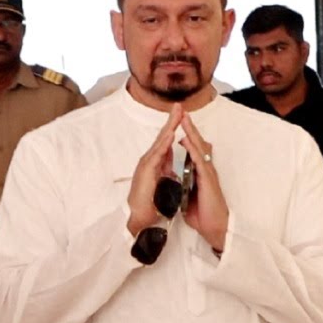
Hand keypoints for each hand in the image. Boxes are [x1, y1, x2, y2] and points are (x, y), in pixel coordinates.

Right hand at [126, 103, 181, 235]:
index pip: (166, 140)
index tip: (182, 114)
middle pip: (162, 136)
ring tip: (176, 114)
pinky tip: (170, 135)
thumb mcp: (164, 181)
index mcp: (156, 161)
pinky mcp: (145, 171)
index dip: (174, 126)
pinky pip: (156, 154)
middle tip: (179, 105)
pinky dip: (163, 144)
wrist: (140, 216)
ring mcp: (146, 164)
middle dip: (171, 121)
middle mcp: (150, 159)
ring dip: (168, 128)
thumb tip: (174, 160)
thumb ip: (167, 168)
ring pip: (159, 142)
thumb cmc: (151, 201)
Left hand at [178, 112, 228, 251]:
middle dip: (189, 127)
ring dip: (191, 132)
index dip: (186, 134)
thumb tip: (175, 179)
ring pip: (200, 147)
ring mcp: (208, 172)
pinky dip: (193, 148)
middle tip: (181, 111)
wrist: (214, 227)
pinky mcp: (208, 179)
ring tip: (184, 118)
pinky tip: (187, 139)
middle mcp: (205, 168)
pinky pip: (200, 160)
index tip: (177, 122)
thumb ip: (182, 183)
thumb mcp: (187, 194)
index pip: (192, 148)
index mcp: (199, 171)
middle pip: (197, 143)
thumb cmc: (202, 213)